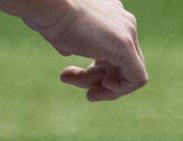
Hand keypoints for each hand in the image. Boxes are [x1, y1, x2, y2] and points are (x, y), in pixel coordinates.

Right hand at [0, 0, 147, 100]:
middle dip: (95, 79)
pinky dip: (120, 90)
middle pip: (119, 64)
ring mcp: (127, 33)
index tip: (71, 76)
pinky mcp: (125, 45)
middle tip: (69, 80)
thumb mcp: (61, 31)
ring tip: (77, 86)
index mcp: (110, 17)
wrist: (45, 4)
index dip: (95, 71)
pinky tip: (103, 87)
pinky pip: (137, 78)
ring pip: (127, 74)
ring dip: (102, 88)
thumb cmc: (47, 15)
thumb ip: (72, 40)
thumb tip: (69, 49)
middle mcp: (123, 23)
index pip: (111, 53)